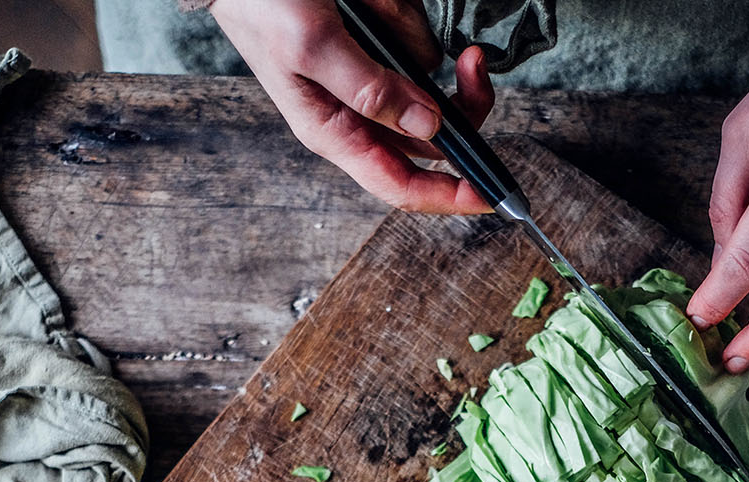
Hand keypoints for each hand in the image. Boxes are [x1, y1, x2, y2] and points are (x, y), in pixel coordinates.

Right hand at [210, 0, 494, 212]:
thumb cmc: (260, 3)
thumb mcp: (311, 45)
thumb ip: (369, 89)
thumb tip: (428, 126)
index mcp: (335, 133)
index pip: (400, 185)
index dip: (448, 196)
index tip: (488, 194)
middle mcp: (356, 117)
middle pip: (430, 140)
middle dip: (460, 105)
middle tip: (474, 64)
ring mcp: (368, 83)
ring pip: (426, 85)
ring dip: (415, 42)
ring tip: (381, 8)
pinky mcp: (374, 50)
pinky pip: (412, 44)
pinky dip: (405, 19)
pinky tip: (377, 2)